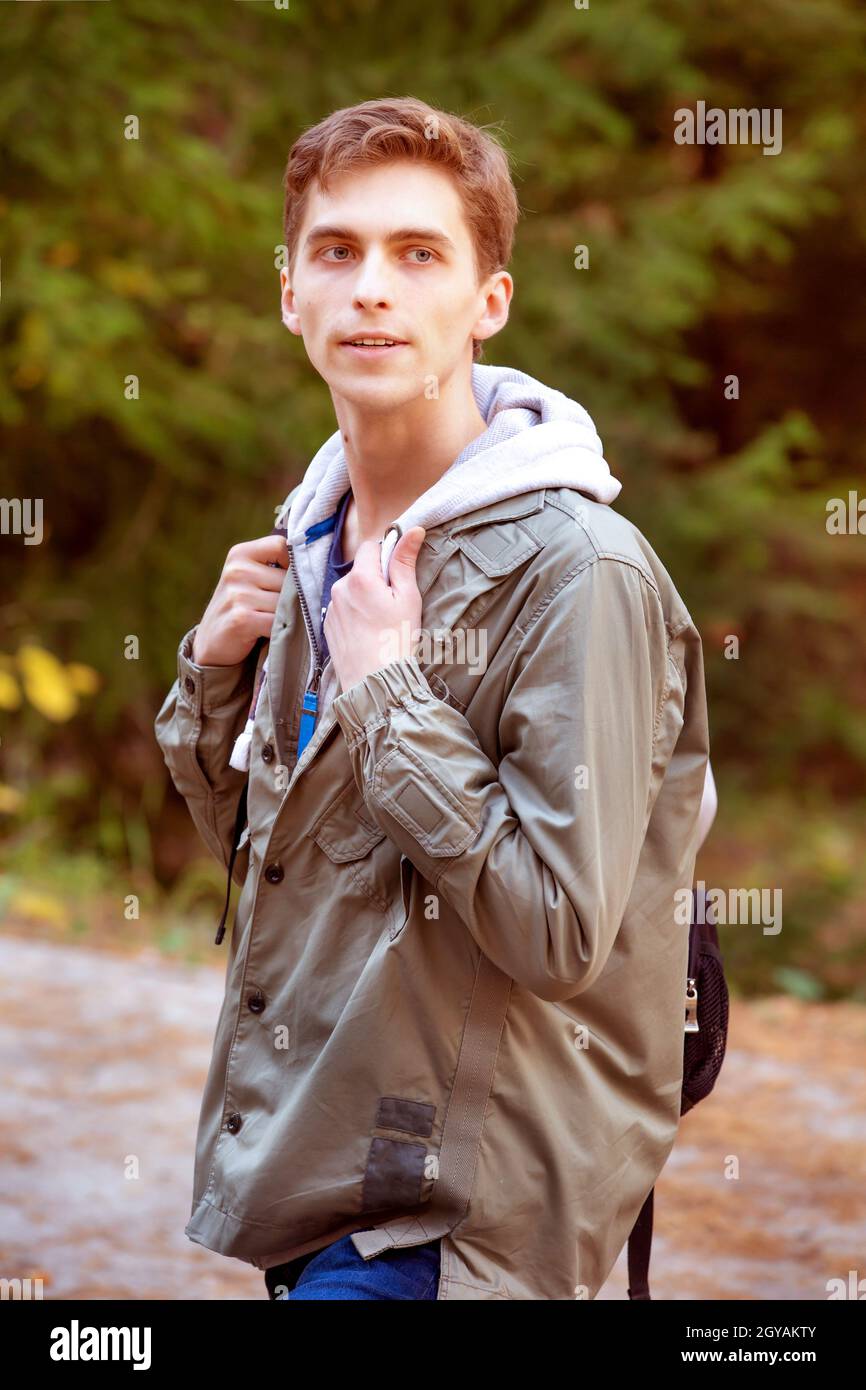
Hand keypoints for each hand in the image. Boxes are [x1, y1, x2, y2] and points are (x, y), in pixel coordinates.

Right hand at [192, 534, 287, 665]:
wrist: (213, 644)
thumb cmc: (241, 608)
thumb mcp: (250, 578)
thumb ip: (275, 566)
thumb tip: (315, 562)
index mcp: (239, 554)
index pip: (280, 546)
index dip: (293, 563)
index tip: (291, 579)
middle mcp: (237, 570)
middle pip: (288, 578)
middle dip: (291, 596)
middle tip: (280, 609)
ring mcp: (238, 594)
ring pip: (287, 601)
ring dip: (286, 615)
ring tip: (273, 621)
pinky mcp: (242, 619)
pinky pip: (279, 621)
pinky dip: (281, 630)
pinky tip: (269, 633)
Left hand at [324, 527, 425, 692]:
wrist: (375, 681)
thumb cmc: (396, 640)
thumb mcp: (408, 597)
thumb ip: (405, 561)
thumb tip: (413, 530)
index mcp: (360, 578)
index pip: (372, 546)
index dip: (387, 555)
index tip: (398, 575)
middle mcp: (339, 589)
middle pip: (361, 569)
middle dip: (377, 579)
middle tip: (393, 604)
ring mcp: (331, 608)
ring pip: (351, 590)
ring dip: (365, 597)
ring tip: (380, 623)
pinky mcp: (328, 626)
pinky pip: (343, 609)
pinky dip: (355, 614)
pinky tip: (369, 632)